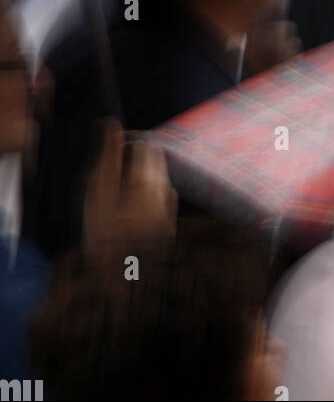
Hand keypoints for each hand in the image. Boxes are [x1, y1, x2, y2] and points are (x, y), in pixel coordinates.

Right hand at [83, 119, 176, 253]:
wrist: (117, 277)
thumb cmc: (101, 232)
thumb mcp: (96, 191)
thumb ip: (108, 155)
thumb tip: (112, 124)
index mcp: (146, 179)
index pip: (146, 143)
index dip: (129, 141)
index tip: (114, 148)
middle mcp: (164, 190)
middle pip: (156, 160)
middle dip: (137, 158)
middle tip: (113, 171)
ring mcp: (169, 209)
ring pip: (160, 178)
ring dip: (143, 177)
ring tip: (118, 195)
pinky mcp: (169, 225)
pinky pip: (161, 199)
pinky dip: (148, 197)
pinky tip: (130, 212)